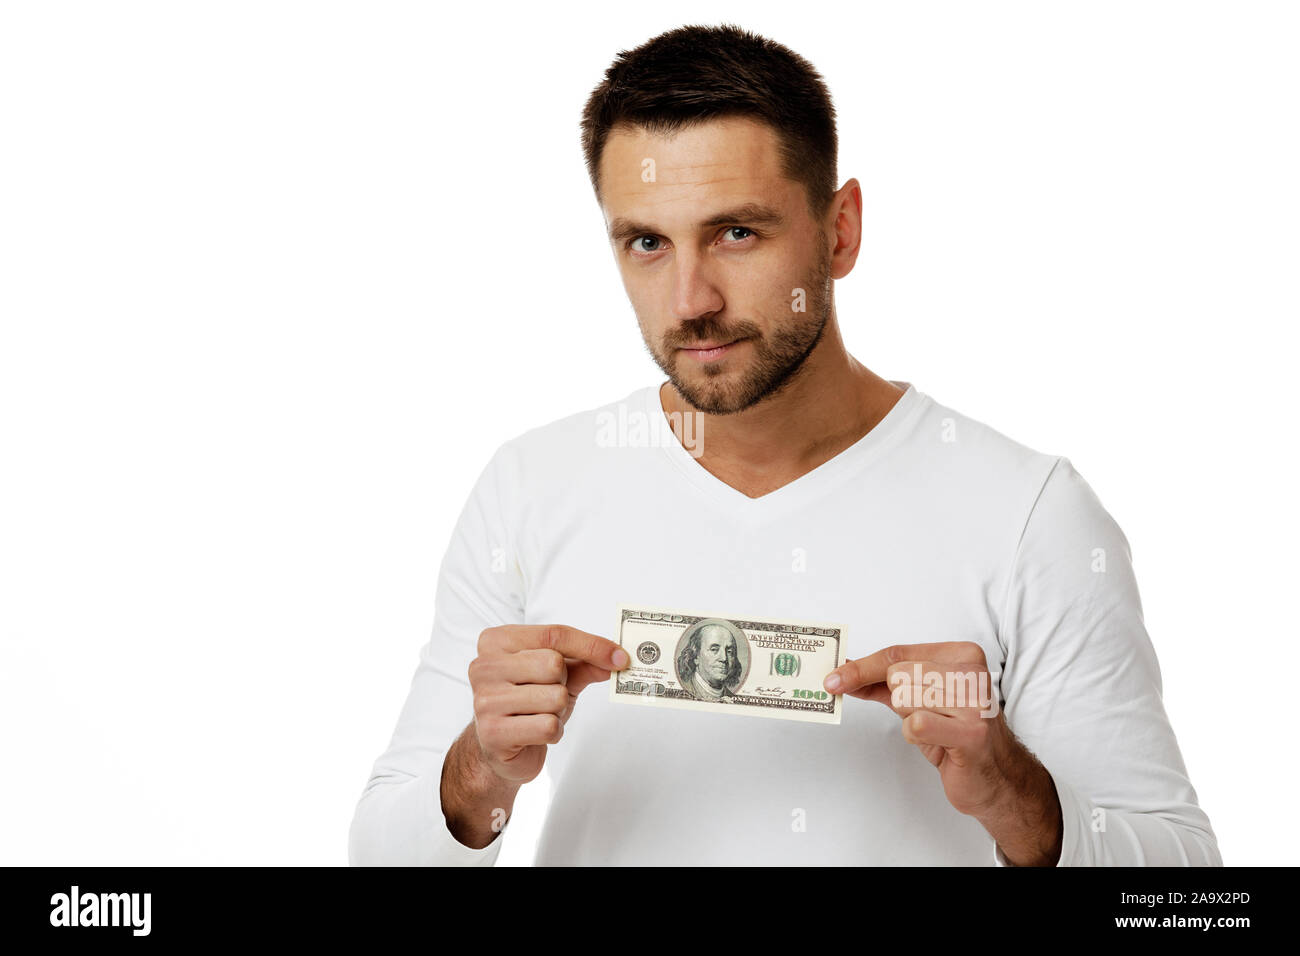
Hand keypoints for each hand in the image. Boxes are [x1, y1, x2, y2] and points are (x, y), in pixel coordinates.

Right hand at [468, 624, 629, 785]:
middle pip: (554, 664)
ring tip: (540, 715)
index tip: (620, 657)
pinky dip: (553, 732)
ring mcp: (485, 700)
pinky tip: (536, 733)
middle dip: (563, 684)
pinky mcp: (492, 732)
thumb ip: (585, 661)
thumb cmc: (529, 703)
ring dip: (558, 711)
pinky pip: (547, 726)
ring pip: (554, 697)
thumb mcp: (558, 675)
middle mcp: (484, 666)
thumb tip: (616, 658)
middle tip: (548, 695)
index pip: (554, 634)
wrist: (500, 747)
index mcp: (496, 641)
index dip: (591, 645)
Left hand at [824, 641, 1061, 862]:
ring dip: (911, 719)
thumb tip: (843, 674)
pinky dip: (917, 736)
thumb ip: (882, 683)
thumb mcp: (919, 699)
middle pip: (898, 675)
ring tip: (938, 728)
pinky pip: (916, 725)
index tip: (834, 678)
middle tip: (925, 715)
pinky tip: (940, 742)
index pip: (897, 654)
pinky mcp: (972, 733)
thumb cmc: (956, 733)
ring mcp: (975, 702)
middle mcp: (972, 673)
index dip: (860, 668)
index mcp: (962, 655)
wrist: (994, 776)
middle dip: (899, 699)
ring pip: (905, 698)